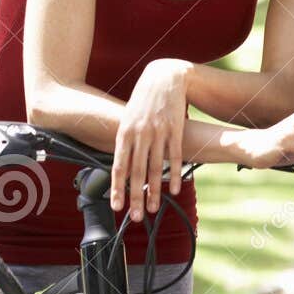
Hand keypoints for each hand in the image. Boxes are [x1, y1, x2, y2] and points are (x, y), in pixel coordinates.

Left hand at [112, 59, 192, 222]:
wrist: (165, 77)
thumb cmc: (145, 98)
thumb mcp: (129, 116)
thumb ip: (126, 138)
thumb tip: (122, 158)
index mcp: (124, 133)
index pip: (119, 166)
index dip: (118, 188)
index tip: (117, 206)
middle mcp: (140, 135)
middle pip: (136, 172)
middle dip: (135, 197)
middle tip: (135, 217)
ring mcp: (158, 133)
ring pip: (155, 168)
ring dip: (153, 191)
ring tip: (152, 208)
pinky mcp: (176, 130)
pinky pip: (175, 157)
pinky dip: (175, 174)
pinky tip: (175, 189)